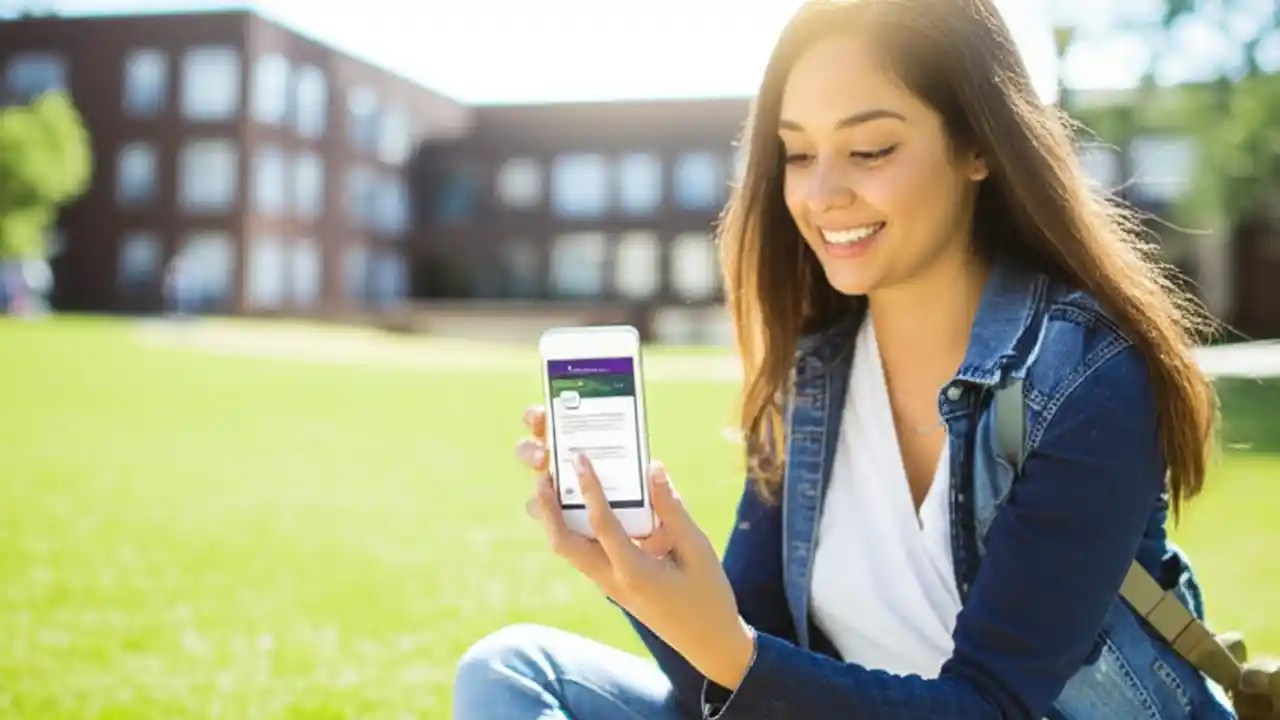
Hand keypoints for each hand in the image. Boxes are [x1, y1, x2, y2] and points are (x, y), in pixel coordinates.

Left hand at [515, 406, 755, 690]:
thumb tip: (654, 469)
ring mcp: (609, 587)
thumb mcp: (698, 549)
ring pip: (568, 552)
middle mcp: (612, 582)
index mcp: (634, 572)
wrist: (708, 643)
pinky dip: (572, 531)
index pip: (602, 524)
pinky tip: (579, 510)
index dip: (589, 488)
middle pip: (563, 544)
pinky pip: (582, 556)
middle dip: (548, 510)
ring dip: (554, 521)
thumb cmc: (709, 595)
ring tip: (549, 489)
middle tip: (543, 476)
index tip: (579, 459)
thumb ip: (673, 510)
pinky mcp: (612, 587)